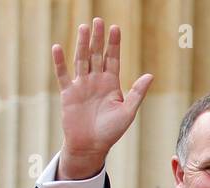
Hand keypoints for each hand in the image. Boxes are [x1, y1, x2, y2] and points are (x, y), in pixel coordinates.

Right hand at [52, 18, 153, 179]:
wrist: (91, 145)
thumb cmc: (111, 131)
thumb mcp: (128, 111)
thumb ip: (137, 93)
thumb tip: (150, 75)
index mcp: (111, 84)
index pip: (113, 59)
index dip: (114, 44)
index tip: (116, 28)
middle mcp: (96, 81)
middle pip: (97, 55)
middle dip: (98, 38)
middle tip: (98, 20)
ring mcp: (81, 85)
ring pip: (82, 60)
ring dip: (82, 44)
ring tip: (83, 27)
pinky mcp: (68, 93)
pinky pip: (63, 74)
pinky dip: (60, 62)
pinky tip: (59, 48)